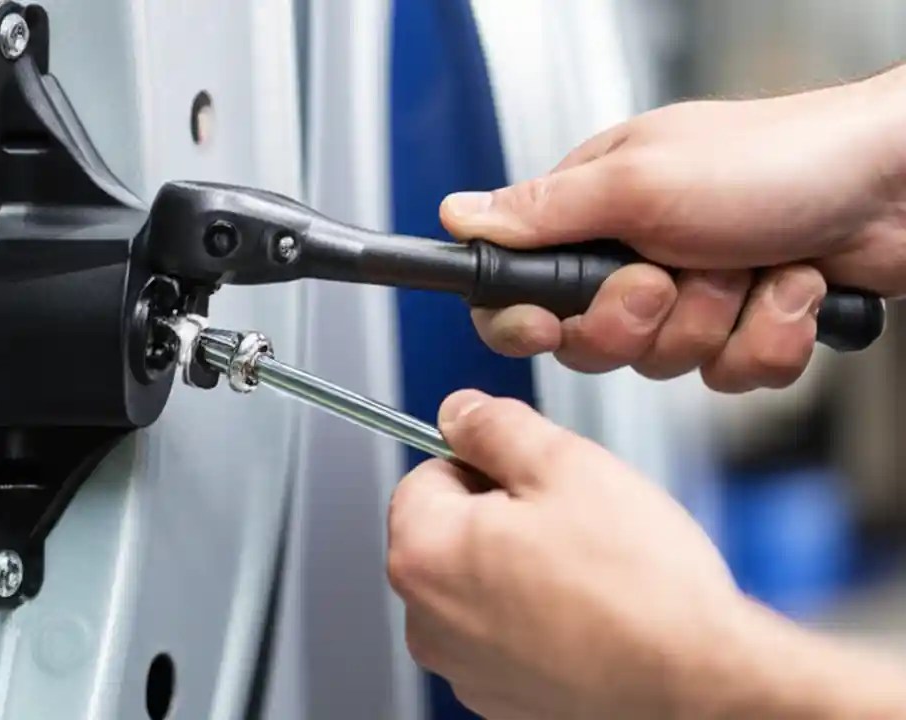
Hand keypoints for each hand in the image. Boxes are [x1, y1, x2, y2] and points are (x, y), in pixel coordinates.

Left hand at [388, 390, 905, 718]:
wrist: (697, 686)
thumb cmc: (638, 587)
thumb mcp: (564, 464)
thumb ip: (494, 427)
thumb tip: (459, 412)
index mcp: (422, 554)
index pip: (428, 473)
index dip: (487, 464)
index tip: (533, 477)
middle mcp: (426, 620)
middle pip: (450, 533)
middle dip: (503, 517)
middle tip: (571, 523)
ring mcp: (461, 667)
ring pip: (480, 586)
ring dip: (521, 569)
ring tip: (587, 574)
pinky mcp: (501, 699)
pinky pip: (506, 636)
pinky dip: (538, 621)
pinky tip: (590, 617)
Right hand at [444, 67, 905, 390]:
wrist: (897, 185)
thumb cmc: (776, 159)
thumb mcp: (640, 182)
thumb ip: (543, 212)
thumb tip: (459, 216)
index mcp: (596, 212)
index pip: (520, 286)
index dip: (525, 320)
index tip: (546, 324)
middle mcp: (637, 255)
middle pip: (590, 341)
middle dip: (641, 321)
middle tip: (671, 275)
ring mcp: (694, 294)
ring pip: (666, 364)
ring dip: (718, 320)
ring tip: (752, 264)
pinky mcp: (745, 325)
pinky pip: (730, 374)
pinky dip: (769, 337)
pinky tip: (791, 287)